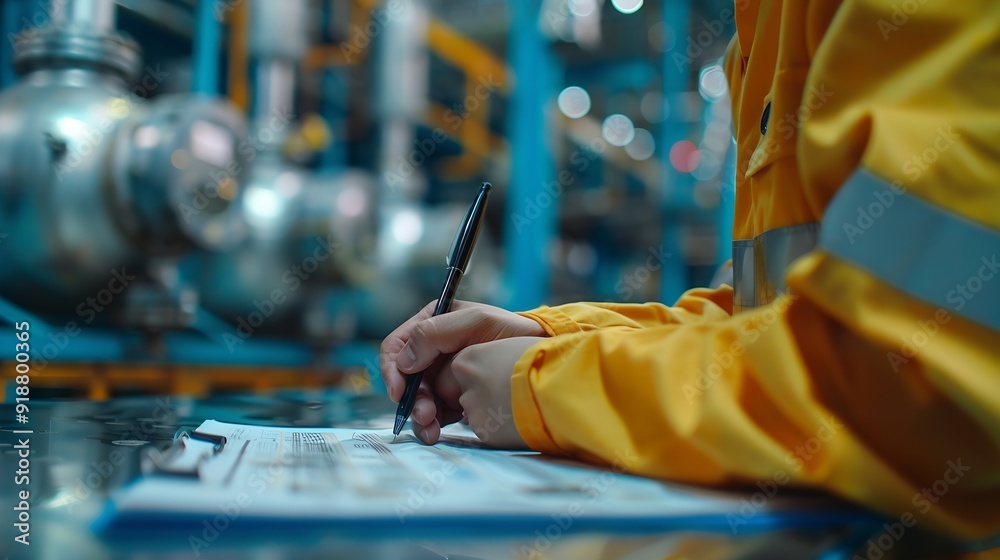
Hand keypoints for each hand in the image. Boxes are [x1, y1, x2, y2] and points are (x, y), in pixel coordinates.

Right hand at [380, 300, 546, 441]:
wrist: (538, 355)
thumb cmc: (510, 331)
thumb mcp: (475, 322)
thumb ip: (435, 334)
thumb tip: (404, 361)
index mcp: (430, 324)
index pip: (396, 346)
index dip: (392, 370)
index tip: (400, 392)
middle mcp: (431, 350)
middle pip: (406, 378)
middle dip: (411, 400)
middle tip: (426, 416)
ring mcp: (442, 374)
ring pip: (418, 398)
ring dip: (421, 416)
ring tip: (433, 430)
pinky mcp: (454, 394)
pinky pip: (435, 411)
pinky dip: (435, 423)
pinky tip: (442, 430)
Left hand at [450, 336, 545, 448]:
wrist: (566, 386)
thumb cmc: (548, 360)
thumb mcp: (514, 344)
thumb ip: (493, 354)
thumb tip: (484, 360)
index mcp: (470, 357)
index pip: (454, 370)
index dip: (471, 376)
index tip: (492, 378)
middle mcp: (466, 383)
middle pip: (457, 394)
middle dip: (473, 397)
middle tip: (504, 395)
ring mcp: (474, 410)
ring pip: (474, 414)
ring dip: (491, 412)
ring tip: (520, 405)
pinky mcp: (486, 432)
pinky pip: (488, 431)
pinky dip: (501, 428)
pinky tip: (522, 419)